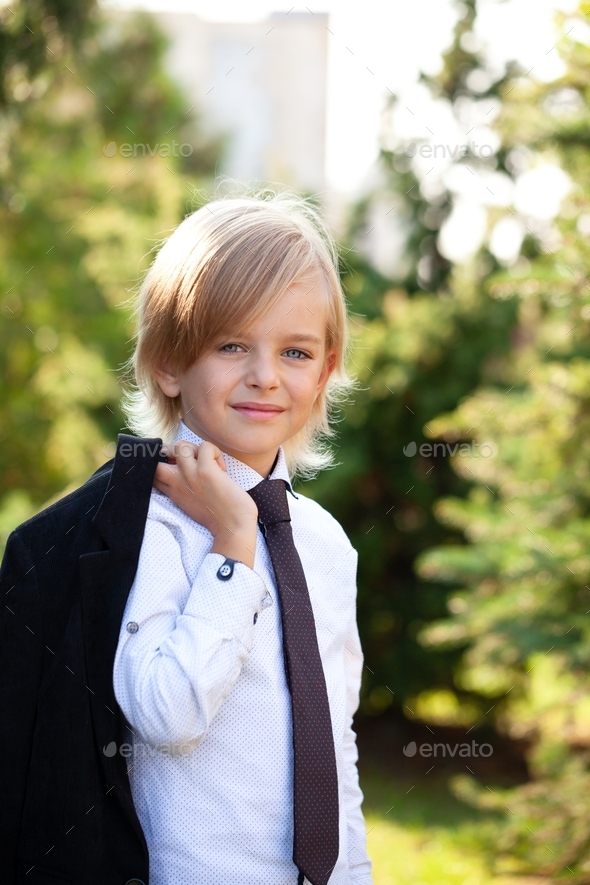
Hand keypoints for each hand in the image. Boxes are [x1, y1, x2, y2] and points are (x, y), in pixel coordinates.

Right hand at [154, 441, 258, 568]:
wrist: (232, 529)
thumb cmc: (217, 517)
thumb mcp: (189, 504)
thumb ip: (183, 489)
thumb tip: (190, 467)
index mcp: (173, 491)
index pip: (152, 472)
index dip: (161, 463)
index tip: (177, 465)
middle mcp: (177, 482)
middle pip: (157, 458)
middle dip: (170, 451)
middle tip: (190, 460)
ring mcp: (190, 475)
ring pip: (180, 446)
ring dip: (194, 448)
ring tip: (207, 462)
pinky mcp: (206, 471)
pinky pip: (205, 446)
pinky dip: (215, 452)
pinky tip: (222, 468)